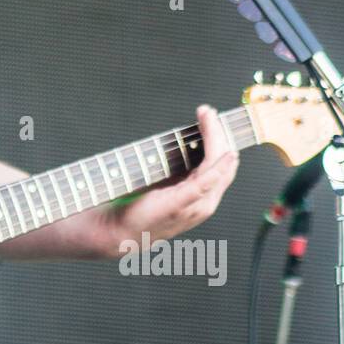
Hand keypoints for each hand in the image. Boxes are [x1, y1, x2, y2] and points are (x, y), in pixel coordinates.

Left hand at [97, 105, 239, 254]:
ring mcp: (195, 207)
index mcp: (202, 197)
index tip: (209, 114)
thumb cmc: (139, 206)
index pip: (222, 164)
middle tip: (208, 111)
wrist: (119, 232)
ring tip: (208, 117)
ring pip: (218, 168)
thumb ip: (180, 168)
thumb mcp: (165, 182)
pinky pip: (205, 184)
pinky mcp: (180, 206)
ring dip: (216, 139)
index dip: (220, 137)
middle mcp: (204, 203)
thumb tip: (185, 141)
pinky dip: (217, 167)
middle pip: (224, 163)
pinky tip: (224, 154)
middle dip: (220, 133)